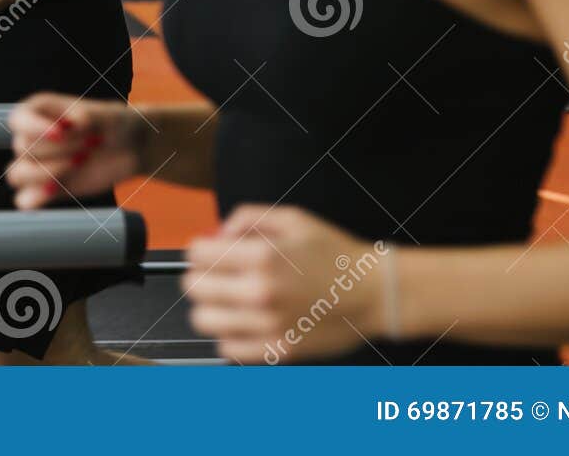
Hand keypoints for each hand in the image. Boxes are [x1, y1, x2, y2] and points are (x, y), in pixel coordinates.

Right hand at [6, 94, 146, 208]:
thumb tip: (72, 123)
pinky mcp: (47, 188)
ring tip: (78, 164)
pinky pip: (24, 199)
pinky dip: (34, 199)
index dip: (33, 127)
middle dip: (59, 149)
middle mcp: (34, 137)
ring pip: (17, 175)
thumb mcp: (107, 114)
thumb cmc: (115, 124)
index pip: (18, 119)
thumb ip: (87, 115)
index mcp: (40, 112)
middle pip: (24, 148)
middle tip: (90, 143)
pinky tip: (55, 191)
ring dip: (45, 173)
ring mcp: (39, 164)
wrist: (131, 148)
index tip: (60, 133)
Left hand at [182, 204, 387, 364]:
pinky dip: (228, 334)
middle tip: (216, 273)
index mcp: (262, 257)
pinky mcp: (278, 351)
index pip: (196, 254)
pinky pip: (227, 348)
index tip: (209, 250)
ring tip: (227, 299)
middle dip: (199, 275)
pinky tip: (243, 321)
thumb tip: (216, 234)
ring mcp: (268, 326)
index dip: (200, 248)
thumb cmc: (335, 254)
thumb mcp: (292, 218)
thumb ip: (247, 218)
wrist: (374, 292)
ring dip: (209, 306)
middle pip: (193, 287)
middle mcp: (260, 293)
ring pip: (204, 320)